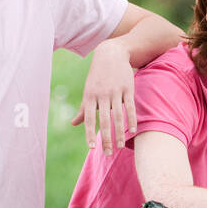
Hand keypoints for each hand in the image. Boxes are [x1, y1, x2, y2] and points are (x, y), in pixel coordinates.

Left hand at [72, 38, 136, 154]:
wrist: (111, 54)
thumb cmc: (97, 76)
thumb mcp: (88, 91)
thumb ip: (83, 109)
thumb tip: (73, 124)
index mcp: (90, 96)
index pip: (89, 119)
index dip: (89, 133)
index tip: (92, 148)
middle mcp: (102, 95)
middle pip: (104, 120)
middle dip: (106, 138)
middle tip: (107, 153)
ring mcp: (116, 91)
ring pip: (118, 115)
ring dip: (119, 132)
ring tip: (119, 146)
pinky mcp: (128, 88)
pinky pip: (130, 106)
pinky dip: (132, 119)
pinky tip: (133, 130)